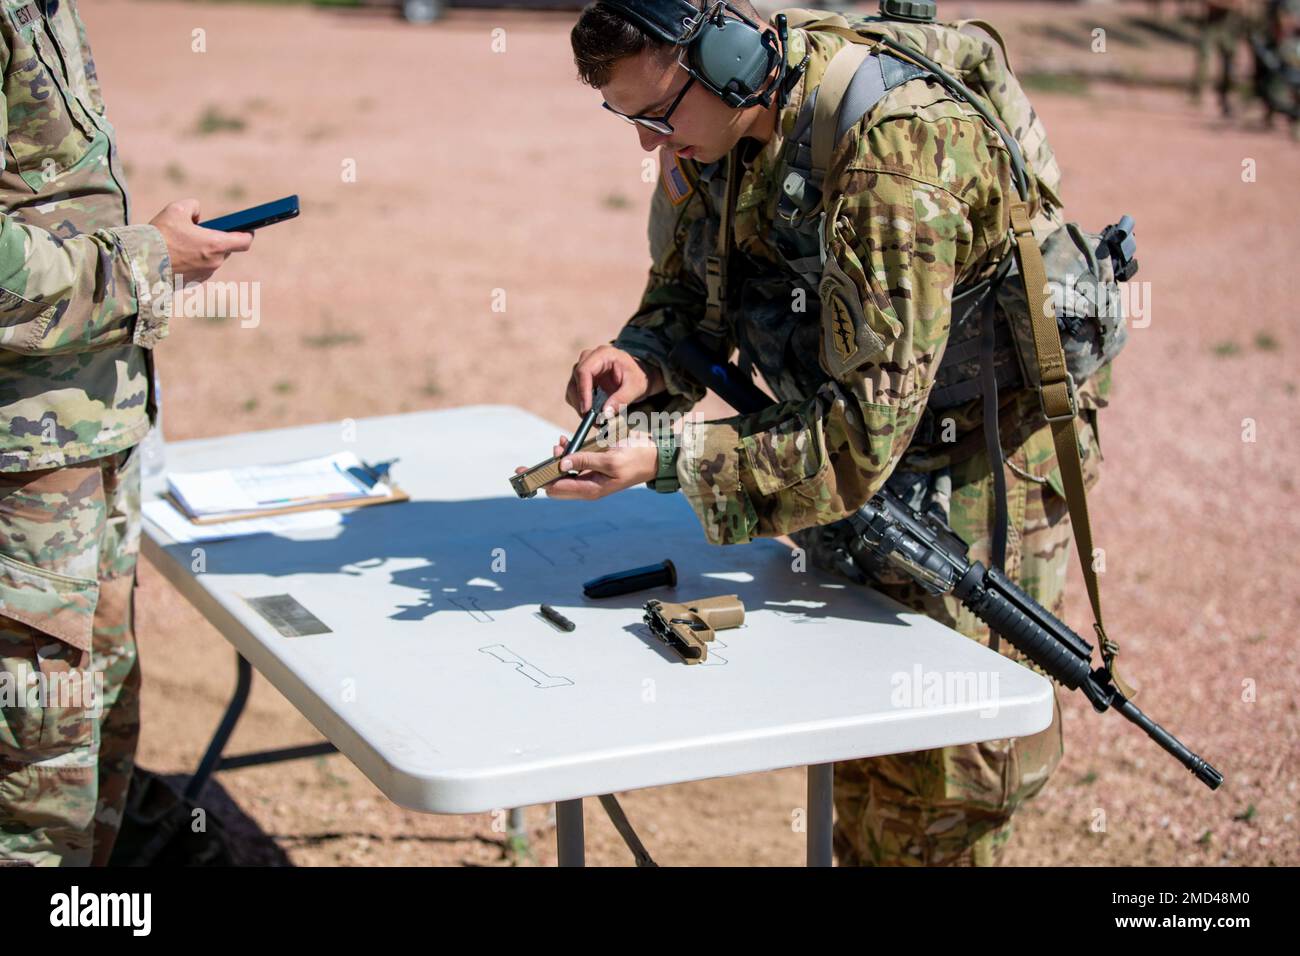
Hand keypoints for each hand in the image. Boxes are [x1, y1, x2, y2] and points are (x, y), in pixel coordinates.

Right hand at [149, 199, 253, 283]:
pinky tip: (176, 253)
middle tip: (202, 230)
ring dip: (203, 250)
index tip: (248, 228)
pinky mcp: (192, 283)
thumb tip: (198, 216)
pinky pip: (198, 268)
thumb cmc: (160, 235)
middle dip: (216, 239)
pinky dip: (192, 260)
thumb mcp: (176, 209)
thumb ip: (194, 206)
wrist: (140, 264)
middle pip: (225, 249)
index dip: (247, 233)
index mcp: (216, 245)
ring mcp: (204, 275)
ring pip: (211, 259)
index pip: (244, 241)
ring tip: (183, 241)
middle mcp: (214, 263)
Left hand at [513, 432, 657, 499]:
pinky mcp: (594, 466)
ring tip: (558, 443)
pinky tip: (565, 441)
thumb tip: (561, 462)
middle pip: (556, 483)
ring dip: (557, 458)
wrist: (656, 456)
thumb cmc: (637, 458)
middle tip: (530, 462)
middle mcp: (588, 485)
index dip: (539, 482)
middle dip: (544, 470)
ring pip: (564, 471)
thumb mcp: (611, 458)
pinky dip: (567, 452)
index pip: (557, 489)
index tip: (524, 475)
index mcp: (591, 489)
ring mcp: (591, 476)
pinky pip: (574, 462)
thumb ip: (585, 460)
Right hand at [565, 345, 663, 415]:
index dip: (583, 391)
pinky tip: (593, 414)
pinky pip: (574, 395)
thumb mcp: (636, 387)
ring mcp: (583, 368)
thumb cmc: (637, 377)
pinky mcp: (580, 380)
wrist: (636, 375)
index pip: (584, 370)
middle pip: (575, 381)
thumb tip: (605, 413)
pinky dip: (581, 406)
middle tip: (593, 420)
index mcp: (603, 354)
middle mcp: (589, 358)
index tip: (587, 409)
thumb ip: (622, 399)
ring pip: (572, 389)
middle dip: (582, 402)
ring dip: (581, 406)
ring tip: (596, 420)